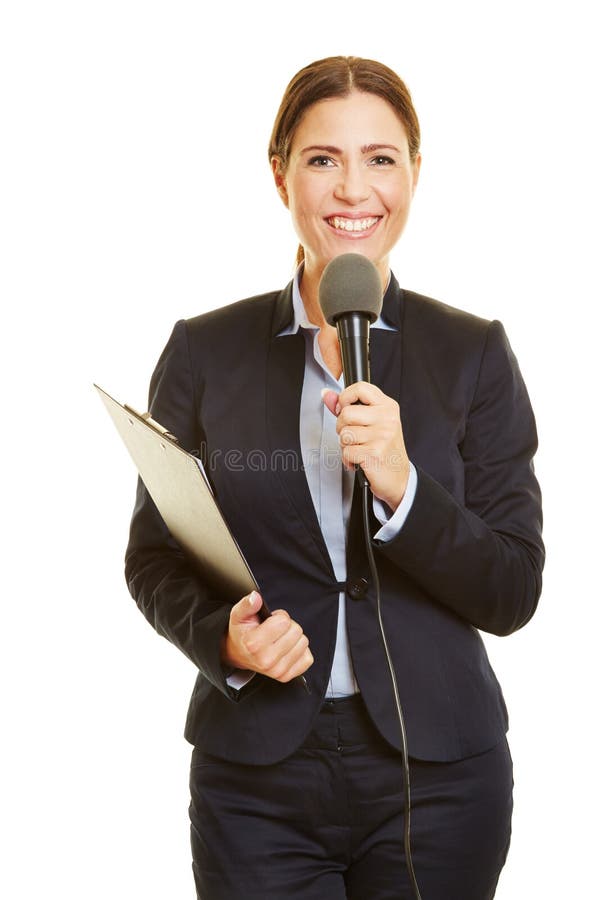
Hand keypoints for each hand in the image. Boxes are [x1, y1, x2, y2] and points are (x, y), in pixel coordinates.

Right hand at [221, 591, 313, 682]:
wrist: (239, 654)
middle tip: (274, 630)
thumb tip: (256, 597)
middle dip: (287, 626)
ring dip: (294, 638)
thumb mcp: (239, 615)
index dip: (278, 617)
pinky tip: (287, 649)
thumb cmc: (242, 633)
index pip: (284, 621)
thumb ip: (247, 604)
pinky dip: (300, 651)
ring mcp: (277, 671)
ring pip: (304, 643)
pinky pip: (308, 658)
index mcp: (254, 644)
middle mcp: (266, 660)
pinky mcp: (287, 677)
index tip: (269, 621)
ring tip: (279, 639)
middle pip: (296, 631)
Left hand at [322, 382, 409, 510]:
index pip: (361, 388)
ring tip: (359, 449)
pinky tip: (359, 460)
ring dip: (345, 445)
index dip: (345, 398)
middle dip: (342, 427)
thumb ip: (348, 406)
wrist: (399, 478)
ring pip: (344, 434)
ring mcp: (382, 436)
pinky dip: (348, 459)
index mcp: (388, 407)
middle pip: (346, 413)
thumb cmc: (385, 449)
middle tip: (353, 436)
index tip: (344, 409)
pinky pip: (346, 452)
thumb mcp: (372, 423)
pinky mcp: (374, 453)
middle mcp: (387, 419)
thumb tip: (326, 394)